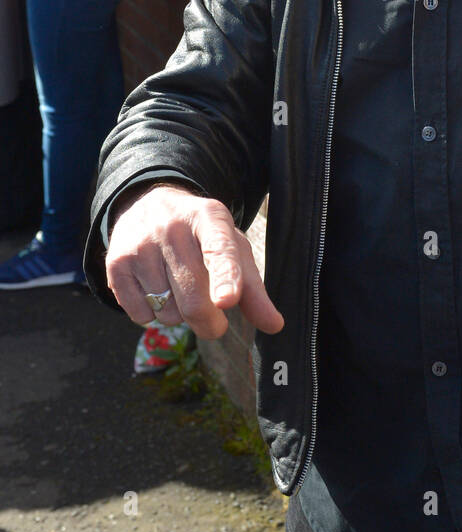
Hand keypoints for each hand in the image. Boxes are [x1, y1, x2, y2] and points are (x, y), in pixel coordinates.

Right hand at [105, 183, 283, 339]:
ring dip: (179, 314)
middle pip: (194, 299)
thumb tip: (275, 325)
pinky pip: (141, 315)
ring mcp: (141, 244)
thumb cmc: (202, 237)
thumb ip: (254, 289)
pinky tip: (156, 289)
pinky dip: (154, 314)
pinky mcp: (116, 263)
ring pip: (168, 312)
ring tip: (178, 286)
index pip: (219, 250)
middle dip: (209, 323)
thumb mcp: (233, 249)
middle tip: (215, 320)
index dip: (225, 278)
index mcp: (210, 218)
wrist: (150, 206)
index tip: (227, 301)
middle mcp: (172, 227)